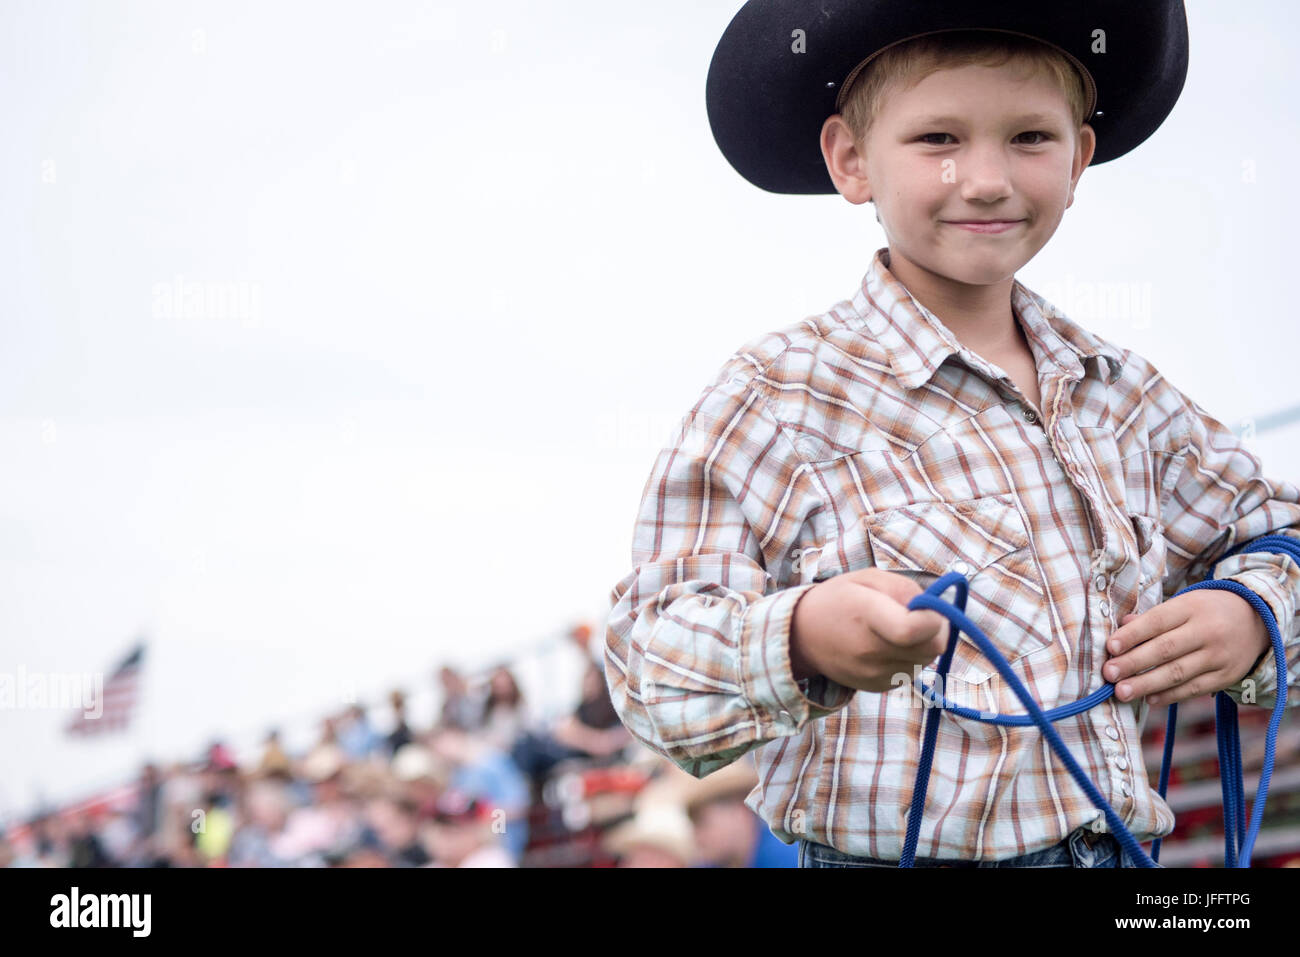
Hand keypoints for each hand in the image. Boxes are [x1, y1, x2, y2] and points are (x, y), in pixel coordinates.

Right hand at [790, 567, 949, 691]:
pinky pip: (911, 672)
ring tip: (897, 629)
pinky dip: (909, 657)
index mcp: (866, 616)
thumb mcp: (867, 577)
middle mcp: (870, 650)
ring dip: (922, 644)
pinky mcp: (878, 686)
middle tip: (919, 614)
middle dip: (936, 629)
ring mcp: (874, 673)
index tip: (926, 606)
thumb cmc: (838, 599)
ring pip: (926, 661)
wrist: (802, 636)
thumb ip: (904, 588)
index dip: (933, 617)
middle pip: (931, 647)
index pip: (914, 629)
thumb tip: (933, 608)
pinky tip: (888, 645)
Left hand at [1102, 590, 1270, 706]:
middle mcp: (1207, 631)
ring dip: (1147, 685)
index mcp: (1191, 607)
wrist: (1257, 619)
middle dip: (1134, 663)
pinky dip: (1170, 696)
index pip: (1157, 621)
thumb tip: (1121, 626)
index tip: (1110, 647)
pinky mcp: (1227, 676)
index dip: (1132, 635)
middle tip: (1108, 674)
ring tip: (1122, 692)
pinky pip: (1194, 689)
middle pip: (1165, 649)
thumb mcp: (1183, 603)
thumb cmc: (1206, 610)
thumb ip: (1152, 617)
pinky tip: (1149, 700)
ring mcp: (1219, 656)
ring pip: (1178, 673)